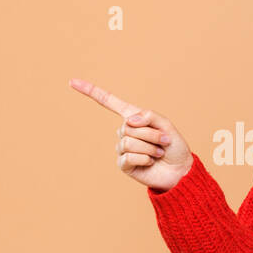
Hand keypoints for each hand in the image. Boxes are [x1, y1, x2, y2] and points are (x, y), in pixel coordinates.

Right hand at [69, 77, 193, 191]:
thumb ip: (148, 116)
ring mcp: (123, 148)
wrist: (180, 171)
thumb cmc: (174, 147)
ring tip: (159, 152)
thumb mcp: (166, 125)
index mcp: (133, 118)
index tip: (72, 82)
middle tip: (163, 141)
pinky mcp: (124, 164)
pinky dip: (145, 158)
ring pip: (129, 141)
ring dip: (150, 147)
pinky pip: (130, 156)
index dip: (91, 91)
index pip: (109, 102)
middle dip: (151, 133)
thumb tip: (129, 121)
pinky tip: (151, 162)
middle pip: (128, 126)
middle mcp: (125, 132)